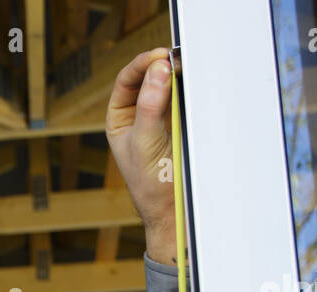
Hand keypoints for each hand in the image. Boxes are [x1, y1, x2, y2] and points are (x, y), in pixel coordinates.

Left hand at [105, 47, 178, 265]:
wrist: (174, 210)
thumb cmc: (151, 184)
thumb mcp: (146, 143)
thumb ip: (150, 107)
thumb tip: (158, 70)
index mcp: (120, 118)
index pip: (127, 81)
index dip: (141, 65)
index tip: (158, 56)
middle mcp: (139, 114)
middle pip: (149, 78)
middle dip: (162, 66)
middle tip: (177, 58)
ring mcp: (163, 118)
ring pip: (169, 87)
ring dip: (178, 76)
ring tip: (187, 68)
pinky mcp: (183, 124)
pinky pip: (186, 100)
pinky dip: (191, 90)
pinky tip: (196, 84)